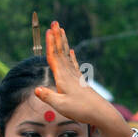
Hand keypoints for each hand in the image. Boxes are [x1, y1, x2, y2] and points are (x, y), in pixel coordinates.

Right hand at [34, 22, 126, 136]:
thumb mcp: (61, 106)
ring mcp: (76, 76)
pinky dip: (72, 56)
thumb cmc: (81, 110)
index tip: (49, 30)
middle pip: (61, 51)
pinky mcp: (80, 81)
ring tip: (61, 31)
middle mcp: (69, 74)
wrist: (101, 114)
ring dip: (63, 42)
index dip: (51, 43)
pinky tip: (72, 50)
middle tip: (55, 22)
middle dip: (57, 37)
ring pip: (67, 55)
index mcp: (63, 77)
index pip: (54, 56)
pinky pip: (74, 64)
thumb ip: (48, 97)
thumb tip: (36, 89)